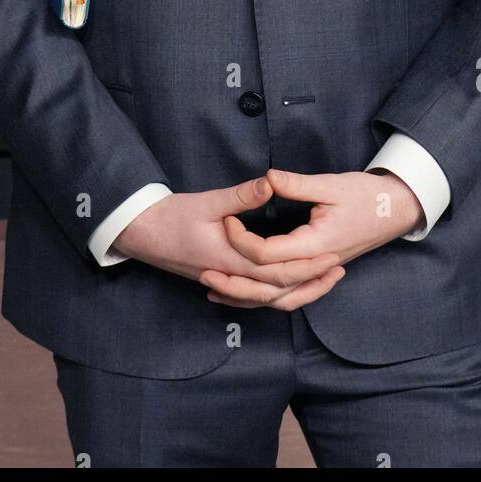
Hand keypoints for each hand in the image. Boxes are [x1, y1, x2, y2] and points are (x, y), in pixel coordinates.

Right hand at [112, 175, 345, 310]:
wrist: (142, 234)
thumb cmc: (172, 217)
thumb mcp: (208, 201)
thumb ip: (241, 195)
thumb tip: (270, 183)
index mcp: (232, 260)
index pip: (279, 271)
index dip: (309, 266)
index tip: (333, 254)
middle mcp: (232, 277)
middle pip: (279, 290)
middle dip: (311, 281)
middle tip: (338, 268)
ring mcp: (225, 282)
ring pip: (267, 298)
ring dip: (296, 291)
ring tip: (321, 281)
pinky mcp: (220, 280)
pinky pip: (252, 296)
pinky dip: (273, 295)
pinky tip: (285, 289)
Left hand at [208, 167, 423, 301]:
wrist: (396, 210)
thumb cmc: (366, 196)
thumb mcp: (330, 184)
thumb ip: (296, 184)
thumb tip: (268, 178)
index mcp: (317, 244)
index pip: (270, 253)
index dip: (243, 240)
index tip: (227, 221)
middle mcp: (318, 264)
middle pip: (270, 283)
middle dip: (236, 280)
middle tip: (205, 270)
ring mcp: (320, 271)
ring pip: (280, 296)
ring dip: (248, 297)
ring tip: (218, 293)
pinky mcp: (320, 270)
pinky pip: (292, 294)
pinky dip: (268, 297)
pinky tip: (249, 294)